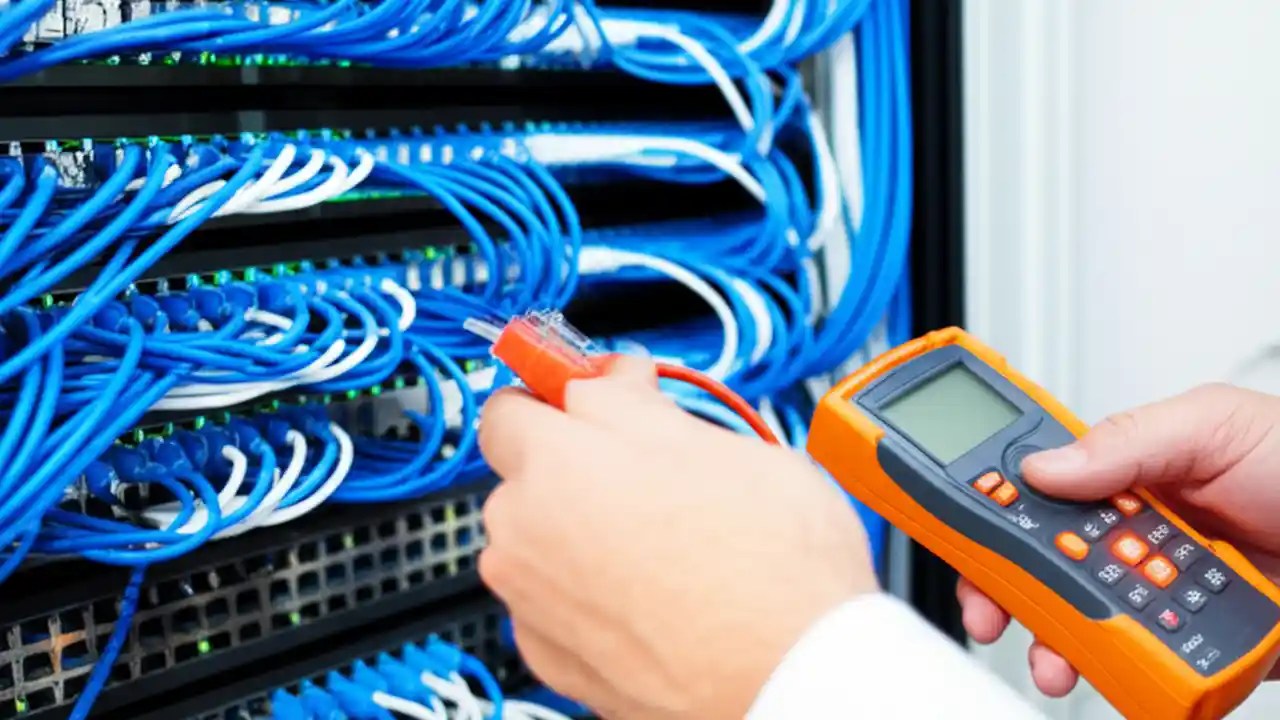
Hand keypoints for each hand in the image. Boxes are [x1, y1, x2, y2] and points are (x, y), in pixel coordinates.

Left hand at [477, 356, 877, 719]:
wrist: (795, 681)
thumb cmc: (776, 572)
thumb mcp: (727, 445)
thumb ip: (641, 405)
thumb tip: (616, 383)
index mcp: (559, 462)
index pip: (512, 402)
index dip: (555, 396)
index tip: (582, 399)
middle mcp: (523, 531)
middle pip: (524, 474)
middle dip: (575, 465)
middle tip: (648, 474)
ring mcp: (531, 601)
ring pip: (537, 540)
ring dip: (578, 531)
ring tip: (662, 545)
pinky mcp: (548, 658)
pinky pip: (550, 600)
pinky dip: (585, 591)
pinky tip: (649, 594)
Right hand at [957, 383, 1279, 696]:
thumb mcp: (1214, 425)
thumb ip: (1125, 439)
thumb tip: (1043, 468)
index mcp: (1121, 471)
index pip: (1029, 487)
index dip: (983, 507)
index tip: (949, 525)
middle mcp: (1127, 531)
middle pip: (1036, 562)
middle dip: (1000, 588)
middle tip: (991, 608)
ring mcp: (1152, 589)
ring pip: (1075, 621)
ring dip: (1053, 642)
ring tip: (1060, 653)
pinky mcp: (1183, 641)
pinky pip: (1134, 663)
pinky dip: (1117, 673)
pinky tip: (1116, 668)